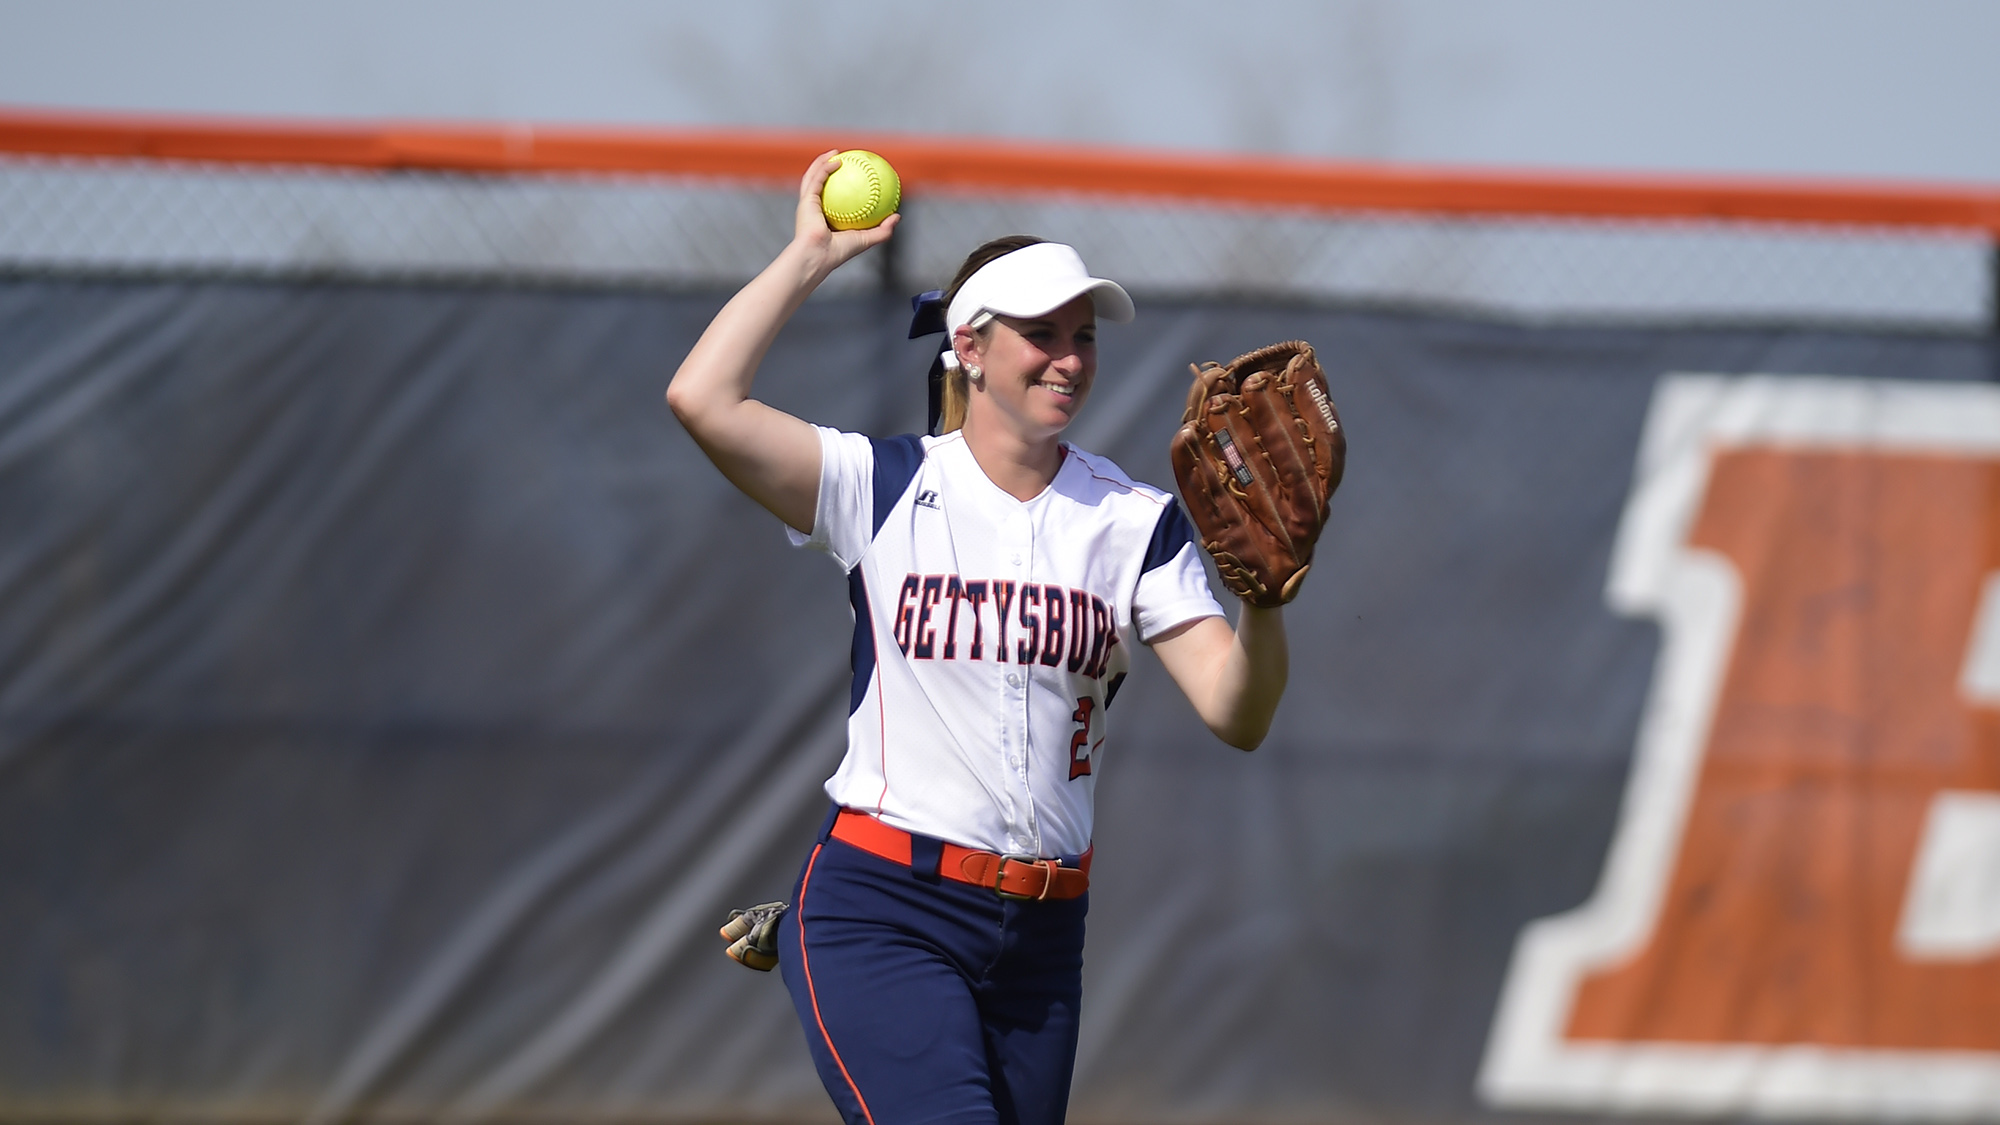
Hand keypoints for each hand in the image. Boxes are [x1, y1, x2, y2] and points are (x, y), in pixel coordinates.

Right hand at [792, 151, 898, 273]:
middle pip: (819, 184)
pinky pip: (816, 178)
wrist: (818, 256)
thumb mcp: (866, 240)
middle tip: (842, 159)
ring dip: (821, 161)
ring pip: (812, 176)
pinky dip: (825, 167)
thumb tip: (898, 216)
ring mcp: (807, 204)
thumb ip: (882, 230)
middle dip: (826, 169)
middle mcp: (814, 210)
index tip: (854, 176)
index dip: (841, 187)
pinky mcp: (805, 200)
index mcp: (825, 219)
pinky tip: (838, 159)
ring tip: (835, 151)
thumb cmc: (839, 252)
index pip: (832, 199)